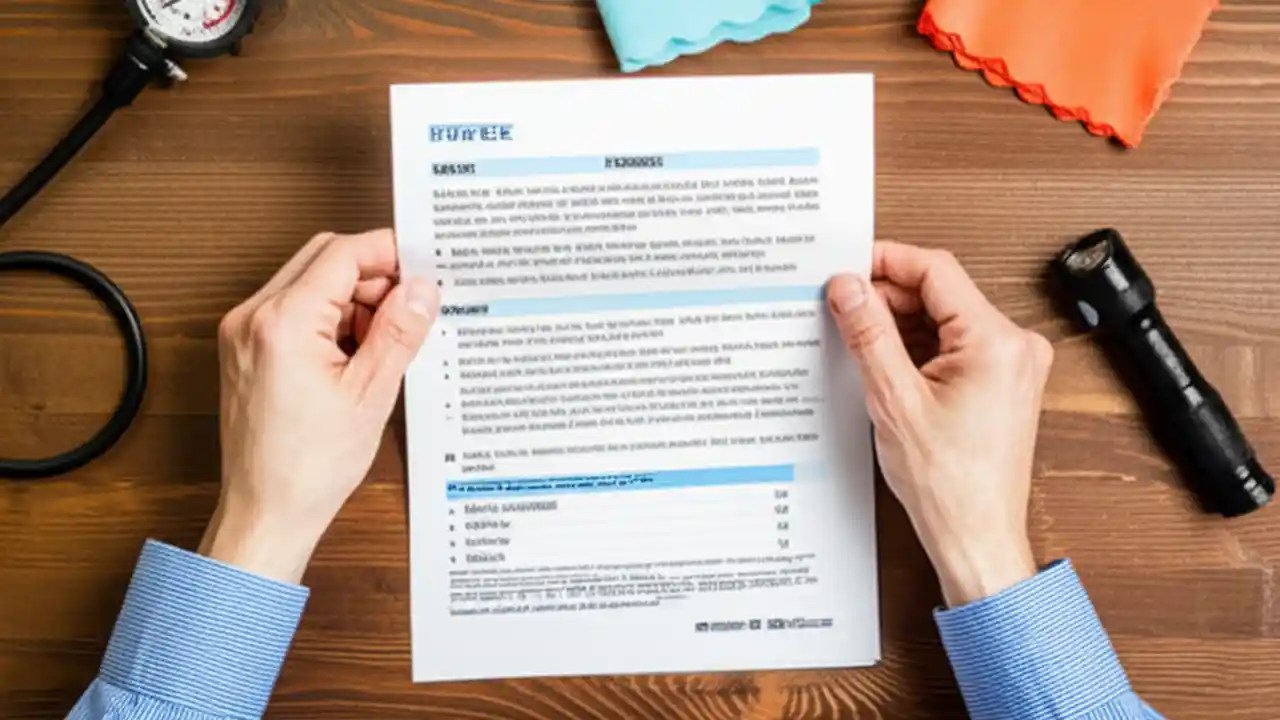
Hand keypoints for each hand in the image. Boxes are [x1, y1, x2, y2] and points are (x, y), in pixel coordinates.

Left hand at [199, 229, 439, 582]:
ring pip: (309, 281)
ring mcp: (244, 332)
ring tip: (381, 344)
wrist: (267, 512)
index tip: (422, 267)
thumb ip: (399, 331)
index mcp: (283, 323)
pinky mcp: (246, 348)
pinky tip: (355, 355)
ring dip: (351, 298)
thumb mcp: (372, 394)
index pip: (343, 253)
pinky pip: (293, 309)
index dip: (389, 253)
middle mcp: (253, 318)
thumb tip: (422, 289)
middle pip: (323, 258)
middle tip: (409, 307)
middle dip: (372, 275)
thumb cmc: (309, 467)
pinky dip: (329, 318)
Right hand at [827, 243, 1053, 606]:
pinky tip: (882, 363)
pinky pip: (952, 345)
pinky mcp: (999, 382)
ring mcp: (1010, 365)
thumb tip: (847, 287)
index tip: (847, 265)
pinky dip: (915, 348)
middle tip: (839, 307)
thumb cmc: (950, 486)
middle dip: (886, 297)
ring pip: (942, 319)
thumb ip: (868, 334)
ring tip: (856, 342)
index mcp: (997, 342)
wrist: (977, 538)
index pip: (936, 271)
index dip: (885, 261)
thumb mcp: (894, 401)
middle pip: (939, 293)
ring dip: (898, 324)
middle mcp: (1014, 346)